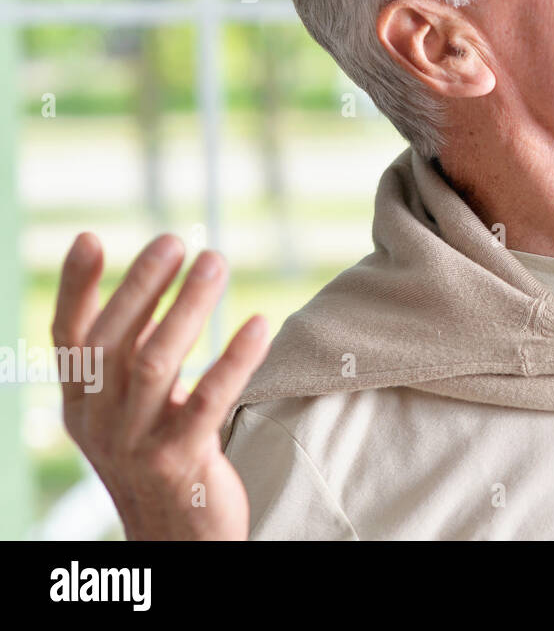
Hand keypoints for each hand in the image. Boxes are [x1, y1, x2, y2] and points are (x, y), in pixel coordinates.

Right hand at [53, 232, 269, 539]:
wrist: (176, 540)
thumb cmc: (159, 458)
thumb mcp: (130, 410)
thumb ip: (131, 356)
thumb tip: (150, 282)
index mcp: (81, 405)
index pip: (69, 338)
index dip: (76, 289)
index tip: (89, 239)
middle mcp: (98, 423)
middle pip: (114, 343)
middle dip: (142, 286)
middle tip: (175, 240)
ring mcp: (135, 444)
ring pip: (155, 364)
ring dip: (187, 308)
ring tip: (215, 262)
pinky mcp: (179, 461)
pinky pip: (207, 401)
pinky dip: (233, 358)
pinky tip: (259, 323)